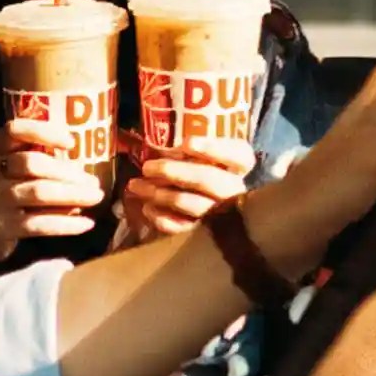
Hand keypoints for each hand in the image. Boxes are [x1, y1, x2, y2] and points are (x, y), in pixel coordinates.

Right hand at [0, 119, 103, 265]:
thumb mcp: (5, 168)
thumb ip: (34, 158)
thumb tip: (81, 162)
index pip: (14, 130)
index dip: (44, 132)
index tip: (71, 142)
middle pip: (32, 163)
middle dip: (68, 171)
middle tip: (93, 181)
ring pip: (40, 193)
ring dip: (73, 195)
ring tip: (95, 197)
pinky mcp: (4, 227)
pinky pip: (41, 224)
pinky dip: (67, 223)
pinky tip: (87, 223)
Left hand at [123, 138, 254, 236]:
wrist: (214, 204)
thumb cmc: (204, 167)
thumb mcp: (202, 153)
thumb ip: (188, 151)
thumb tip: (163, 154)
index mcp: (240, 165)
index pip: (238, 154)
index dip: (212, 149)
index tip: (187, 143)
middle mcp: (234, 189)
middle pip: (206, 180)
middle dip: (172, 171)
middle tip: (147, 167)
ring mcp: (221, 213)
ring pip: (189, 203)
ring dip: (159, 194)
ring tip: (135, 185)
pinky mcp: (204, 232)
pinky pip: (182, 227)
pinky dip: (161, 218)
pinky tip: (147, 208)